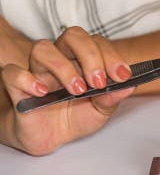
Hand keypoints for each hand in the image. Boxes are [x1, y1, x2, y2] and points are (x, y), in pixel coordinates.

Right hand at [0, 26, 133, 154]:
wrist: (51, 137)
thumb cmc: (76, 117)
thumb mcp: (100, 111)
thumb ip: (112, 98)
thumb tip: (130, 86)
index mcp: (83, 61)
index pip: (97, 43)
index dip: (111, 56)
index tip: (122, 75)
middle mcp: (61, 59)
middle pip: (73, 36)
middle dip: (90, 56)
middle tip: (99, 82)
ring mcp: (38, 70)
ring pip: (43, 49)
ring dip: (63, 67)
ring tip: (77, 90)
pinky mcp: (17, 85)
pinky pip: (14, 72)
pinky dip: (27, 79)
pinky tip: (43, 92)